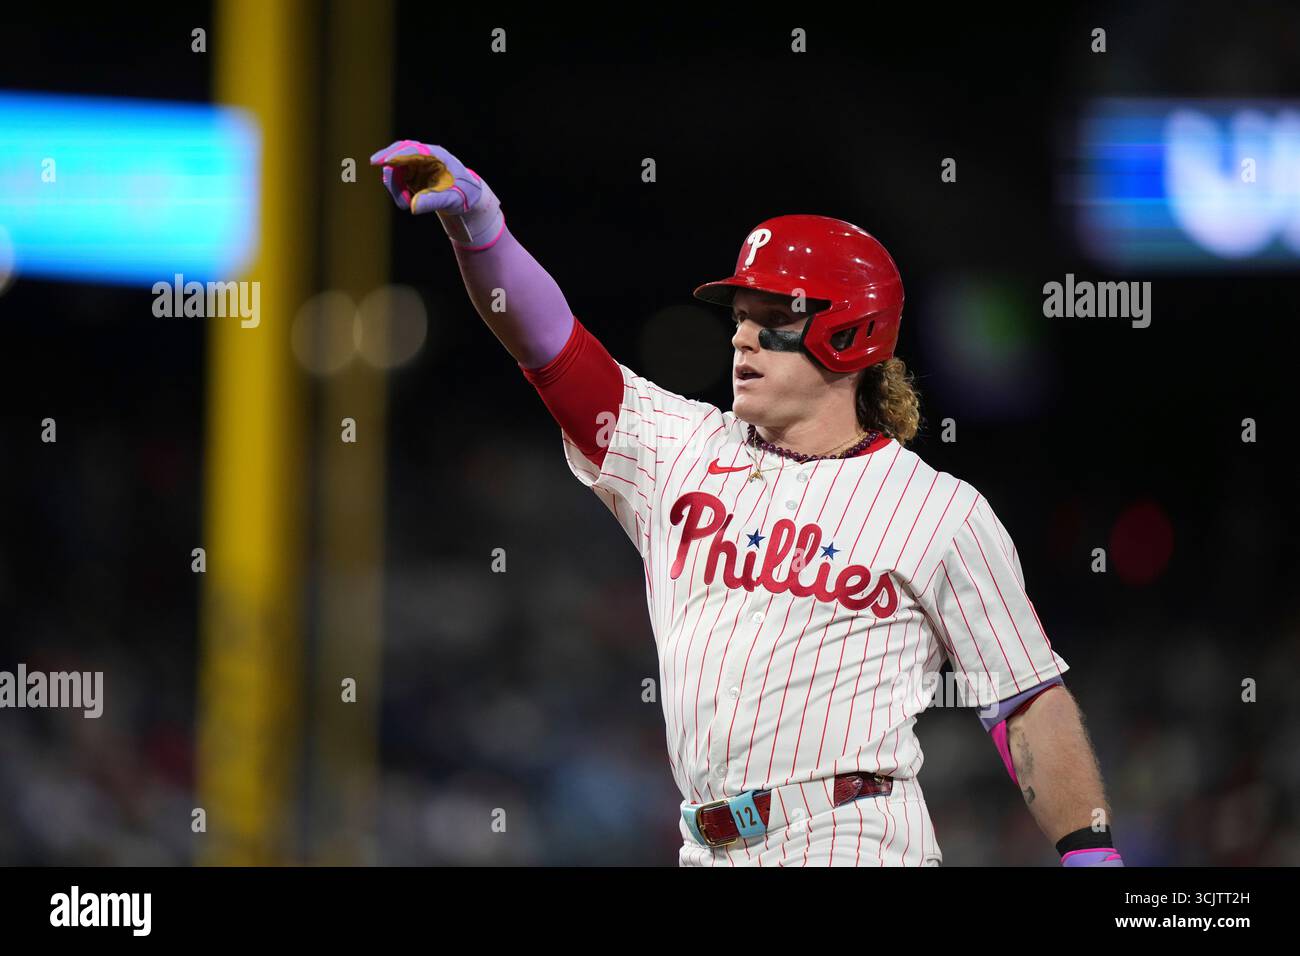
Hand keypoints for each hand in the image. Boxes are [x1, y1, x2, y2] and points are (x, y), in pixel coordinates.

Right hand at [368, 140, 482, 214]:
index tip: (384, 160)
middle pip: (399, 153)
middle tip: (374, 166)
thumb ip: (433, 201)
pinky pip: (396, 179)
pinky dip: (397, 191)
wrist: (466, 197)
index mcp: (436, 155)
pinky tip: (407, 202)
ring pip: (395, 168)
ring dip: (394, 186)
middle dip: (388, 164)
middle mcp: (424, 156)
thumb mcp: (452, 200)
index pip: (413, 149)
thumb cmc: (464, 194)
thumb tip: (413, 207)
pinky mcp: (411, 174)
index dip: (398, 154)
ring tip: (405, 205)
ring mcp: (416, 164)